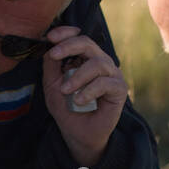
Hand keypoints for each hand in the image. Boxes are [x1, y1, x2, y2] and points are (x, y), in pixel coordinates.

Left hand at [42, 25, 127, 166]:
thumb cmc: (68, 109)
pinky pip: (105, 82)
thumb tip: (49, 47)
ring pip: (97, 63)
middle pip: (88, 43)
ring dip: (77, 76)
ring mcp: (111, 74)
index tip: (50, 37)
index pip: (78, 38)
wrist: (79, 135)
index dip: (65, 33)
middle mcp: (99, 63)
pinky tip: (79, 101)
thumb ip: (51, 66)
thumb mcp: (52, 86)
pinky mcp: (119, 89)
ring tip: (65, 91)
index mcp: (84, 59)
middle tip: (54, 55)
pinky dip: (89, 91)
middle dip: (69, 46)